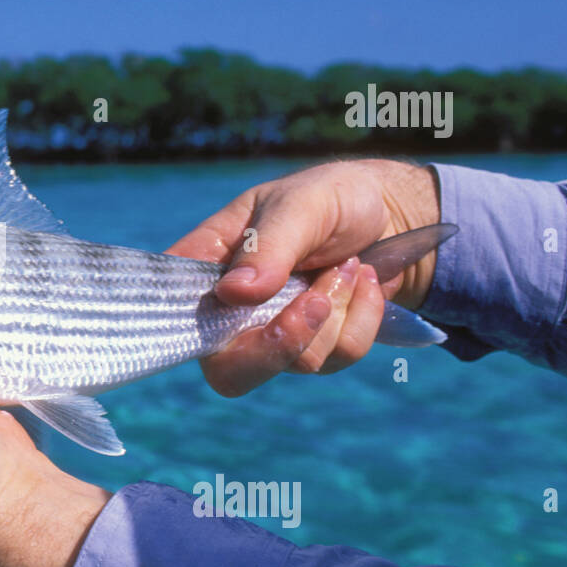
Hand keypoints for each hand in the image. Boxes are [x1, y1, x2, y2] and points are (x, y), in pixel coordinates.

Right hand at [166, 159, 439, 396]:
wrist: (392, 215)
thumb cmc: (331, 197)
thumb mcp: (300, 205)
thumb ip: (268, 247)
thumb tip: (234, 292)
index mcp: (208, 267)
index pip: (174, 312)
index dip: (194, 329)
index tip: (242, 305)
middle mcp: (232, 310)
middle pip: (228, 369)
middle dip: (281, 342)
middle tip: (316, 300)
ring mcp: (274, 334)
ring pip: (297, 360)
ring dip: (335, 308)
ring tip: (347, 265)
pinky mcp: (316, 347)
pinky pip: (338, 357)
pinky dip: (362, 317)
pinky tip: (363, 283)